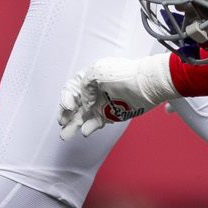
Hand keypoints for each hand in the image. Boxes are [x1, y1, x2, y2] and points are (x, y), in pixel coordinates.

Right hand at [58, 55, 177, 139]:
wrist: (145, 84)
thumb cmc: (123, 73)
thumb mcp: (96, 71)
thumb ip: (84, 87)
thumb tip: (85, 104)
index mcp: (88, 79)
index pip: (70, 91)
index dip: (65, 99)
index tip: (69, 106)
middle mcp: (93, 92)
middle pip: (73, 106)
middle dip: (65, 115)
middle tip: (62, 123)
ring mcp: (101, 104)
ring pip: (82, 117)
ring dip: (73, 126)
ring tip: (65, 135)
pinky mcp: (110, 114)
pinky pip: (96, 123)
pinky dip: (89, 128)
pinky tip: (85, 132)